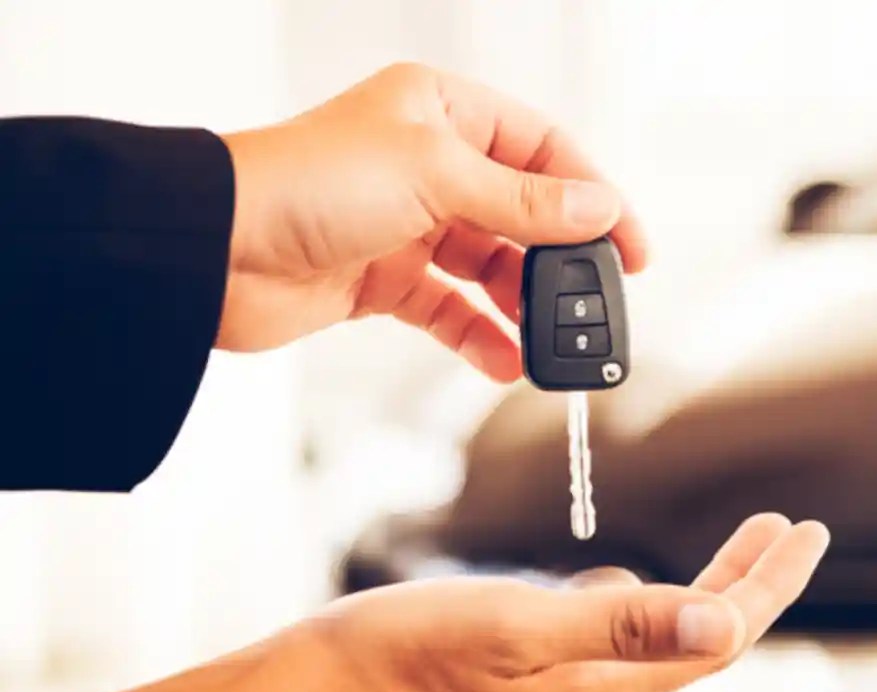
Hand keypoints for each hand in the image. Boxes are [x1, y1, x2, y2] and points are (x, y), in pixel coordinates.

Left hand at [218, 63, 646, 380]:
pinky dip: (478, 336)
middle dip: (557, 262)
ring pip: (487, 268)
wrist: (214, 249)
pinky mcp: (381, 278)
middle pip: (520, 213)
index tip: (628, 246)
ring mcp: (405, 223)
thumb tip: (599, 210)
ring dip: (521, 307)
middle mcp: (427, 162)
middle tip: (593, 304)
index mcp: (440, 110)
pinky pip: (448, 309)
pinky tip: (504, 362)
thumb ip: (523, 201)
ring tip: (550, 345)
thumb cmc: (307, 182)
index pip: (541, 148)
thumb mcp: (436, 176)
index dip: (591, 196)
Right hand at [294, 514, 826, 691]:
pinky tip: (629, 584)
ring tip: (739, 544)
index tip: (805, 531)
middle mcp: (595, 687)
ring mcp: (562, 679)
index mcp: (606, 682)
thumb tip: (727, 631)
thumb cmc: (411, 657)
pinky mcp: (528, 664)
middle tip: (787, 530)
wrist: (332, 690)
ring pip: (661, 629)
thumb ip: (622, 628)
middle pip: (701, 632)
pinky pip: (609, 630)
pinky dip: (640, 598)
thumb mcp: (521, 630)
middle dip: (751, 578)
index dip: (770, 584)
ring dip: (705, 582)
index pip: (718, 632)